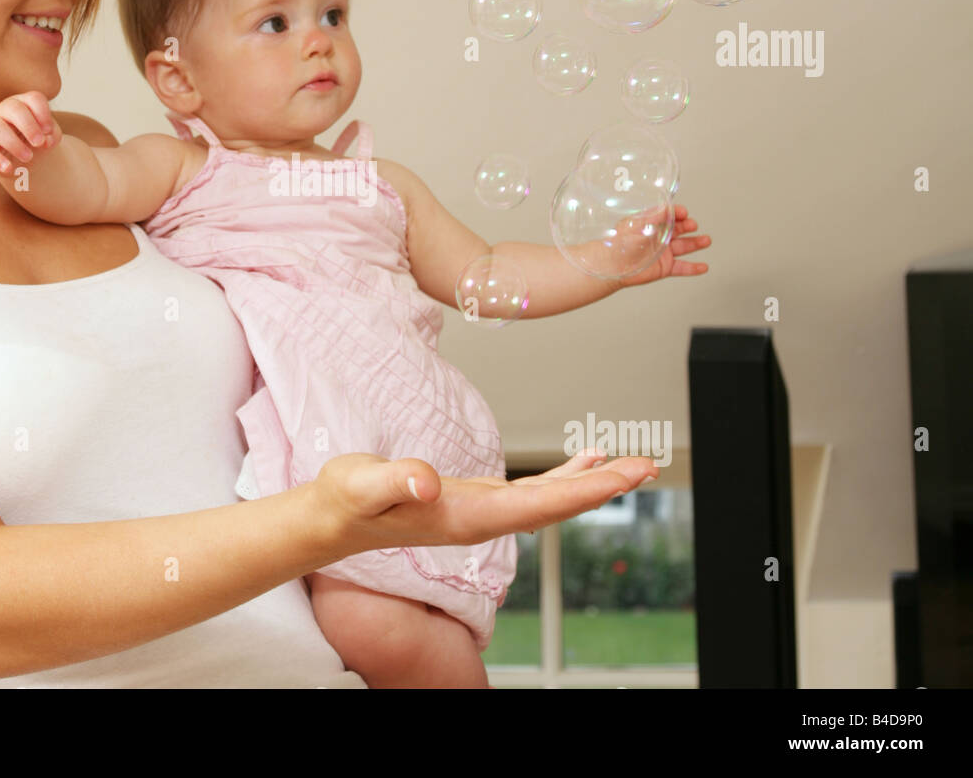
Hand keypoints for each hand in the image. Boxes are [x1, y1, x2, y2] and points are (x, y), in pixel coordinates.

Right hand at [0, 92, 62, 176]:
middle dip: (28, 126)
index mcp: (26, 103)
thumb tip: (46, 141)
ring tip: (28, 157)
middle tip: (39, 143)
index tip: (48, 130)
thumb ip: (52, 136)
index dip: (42, 113)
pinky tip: (9, 168)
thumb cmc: (37, 140)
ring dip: (14, 144)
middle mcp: (6, 110)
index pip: (34, 99)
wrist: (23, 160)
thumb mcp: (49, 137)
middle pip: (14, 109)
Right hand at [311, 449, 657, 555]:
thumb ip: (393, 480)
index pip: (537, 506)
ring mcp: (481, 511)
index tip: (624, 474)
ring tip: (630, 463)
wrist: (331, 520)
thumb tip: (427, 478)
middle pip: (556, 505)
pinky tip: (584, 461)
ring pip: (549, 498)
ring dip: (592, 482)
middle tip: (649, 465)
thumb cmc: (346, 501)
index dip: (585, 490)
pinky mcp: (475, 499)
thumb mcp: (361, 483)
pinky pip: (532, 491)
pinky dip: (562, 475)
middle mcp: (481, 519)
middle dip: (604, 486)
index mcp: (464, 517)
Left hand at [617, 202, 709, 286]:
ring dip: (696, 243)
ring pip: (684, 246)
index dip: (677, 213)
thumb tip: (668, 207)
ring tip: (706, 240)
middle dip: (688, 225)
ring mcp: (663, 252)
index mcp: (650, 224)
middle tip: (692, 225)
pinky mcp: (664, 267)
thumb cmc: (619, 245)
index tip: (684, 212)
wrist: (612, 266)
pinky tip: (703, 266)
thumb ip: (654, 216)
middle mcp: (658, 237)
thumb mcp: (638, 225)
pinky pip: (682, 267)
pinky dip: (693, 268)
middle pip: (679, 229)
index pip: (669, 215)